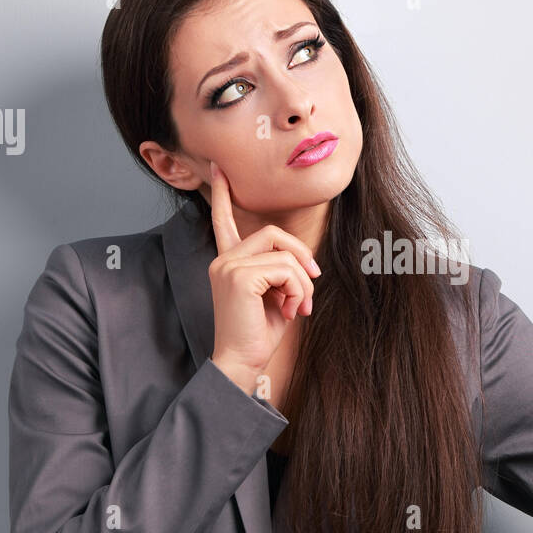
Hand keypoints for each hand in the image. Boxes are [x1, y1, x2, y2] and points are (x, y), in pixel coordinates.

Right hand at [205, 161, 320, 390]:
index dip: (221, 195)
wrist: (241, 363)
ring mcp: (228, 266)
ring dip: (302, 282)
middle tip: (313, 283)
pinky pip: (285, 270)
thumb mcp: (275, 296)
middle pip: (274, 233)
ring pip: (283, 253)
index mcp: (228, 262)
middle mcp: (223, 260)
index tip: (219, 169)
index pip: (224, 221)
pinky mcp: (239, 277)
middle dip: (301, 256)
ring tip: (299, 307)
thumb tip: (305, 262)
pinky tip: (291, 311)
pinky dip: (298, 290)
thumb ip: (281, 271)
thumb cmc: (258, 334)